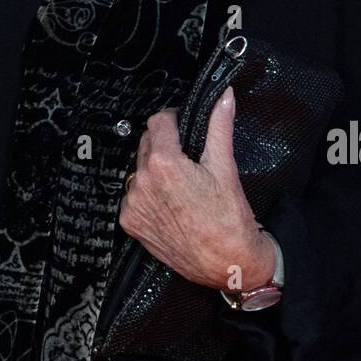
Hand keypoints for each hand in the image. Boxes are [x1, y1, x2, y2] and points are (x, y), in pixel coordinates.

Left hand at [119, 89, 275, 290]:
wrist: (227, 263)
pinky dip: (148, 193)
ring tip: (180, 184)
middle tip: (187, 158)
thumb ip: (219, 126)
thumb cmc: (229, 219)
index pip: (158, 121)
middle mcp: (143, 182)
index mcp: (164, 163)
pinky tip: (169, 201)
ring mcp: (134, 204)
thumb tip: (224, 97)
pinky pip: (134, 195)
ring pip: (139, 169)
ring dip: (154, 169)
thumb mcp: (225, 167)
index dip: (173, 119)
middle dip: (165, 144)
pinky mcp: (131, 222)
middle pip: (146, 143)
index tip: (182, 124)